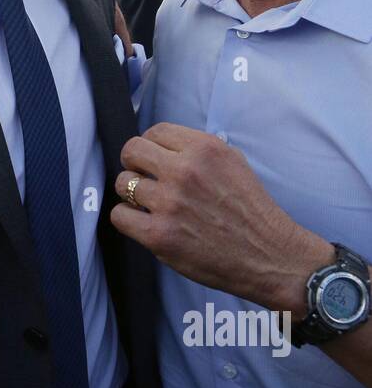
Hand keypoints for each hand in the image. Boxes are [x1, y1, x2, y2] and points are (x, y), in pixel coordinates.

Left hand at [110, 123, 330, 311]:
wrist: (268, 256)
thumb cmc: (251, 210)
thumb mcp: (234, 162)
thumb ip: (198, 150)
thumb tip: (164, 145)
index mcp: (204, 149)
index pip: (155, 131)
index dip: (151, 145)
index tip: (154, 159)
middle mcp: (184, 171)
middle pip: (131, 151)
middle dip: (135, 164)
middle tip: (145, 178)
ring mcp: (169, 203)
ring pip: (123, 184)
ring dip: (132, 194)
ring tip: (151, 204)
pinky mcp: (159, 234)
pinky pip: (119, 215)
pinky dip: (128, 219)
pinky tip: (144, 223)